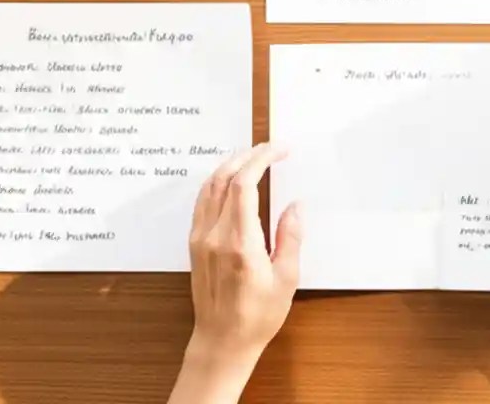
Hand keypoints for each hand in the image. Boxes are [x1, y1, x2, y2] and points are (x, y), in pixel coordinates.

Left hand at [169, 144, 301, 403]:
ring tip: (252, 157)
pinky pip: (202, 201)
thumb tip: (295, 206)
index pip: (245, 184)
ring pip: (210, 186)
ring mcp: (200, 238)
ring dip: (230, 165)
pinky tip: (231, 180)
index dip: (262, 159)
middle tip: (271, 148)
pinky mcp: (194, 243)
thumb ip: (290, 237)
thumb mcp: (286, 279)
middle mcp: (214, 235)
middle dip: (248, 155)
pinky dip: (217, 182)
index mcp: (240, 243)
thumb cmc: (256, 317)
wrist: (221, 341)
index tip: (280, 150)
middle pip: (225, 178)